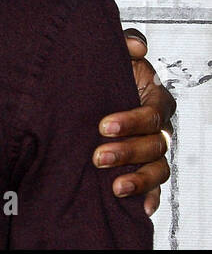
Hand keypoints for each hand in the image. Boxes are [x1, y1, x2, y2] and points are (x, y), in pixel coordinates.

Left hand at [93, 29, 175, 215]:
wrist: (93, 88)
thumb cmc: (106, 71)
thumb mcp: (114, 54)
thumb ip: (125, 45)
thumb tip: (135, 45)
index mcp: (155, 97)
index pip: (153, 112)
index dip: (131, 121)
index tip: (103, 126)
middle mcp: (160, 125)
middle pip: (155, 144)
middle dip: (127, 152)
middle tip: (98, 157)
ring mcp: (154, 148)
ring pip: (158, 167)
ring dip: (138, 178)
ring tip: (115, 187)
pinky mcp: (145, 166)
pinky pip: (156, 186)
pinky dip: (149, 197)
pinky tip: (142, 208)